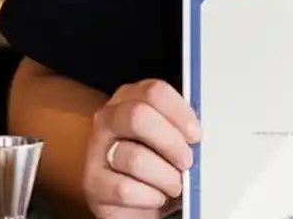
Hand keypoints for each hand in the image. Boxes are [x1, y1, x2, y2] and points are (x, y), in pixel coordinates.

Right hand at [84, 79, 201, 218]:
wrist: (138, 200)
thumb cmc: (160, 162)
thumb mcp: (173, 138)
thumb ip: (183, 129)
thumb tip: (199, 135)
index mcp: (133, 97)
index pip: (155, 92)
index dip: (179, 113)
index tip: (196, 135)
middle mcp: (110, 117)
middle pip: (138, 116)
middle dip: (170, 142)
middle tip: (187, 161)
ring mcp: (97, 149)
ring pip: (135, 158)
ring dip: (164, 176)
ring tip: (174, 185)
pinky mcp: (92, 182)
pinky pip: (124, 189)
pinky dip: (149, 197)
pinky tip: (157, 197)